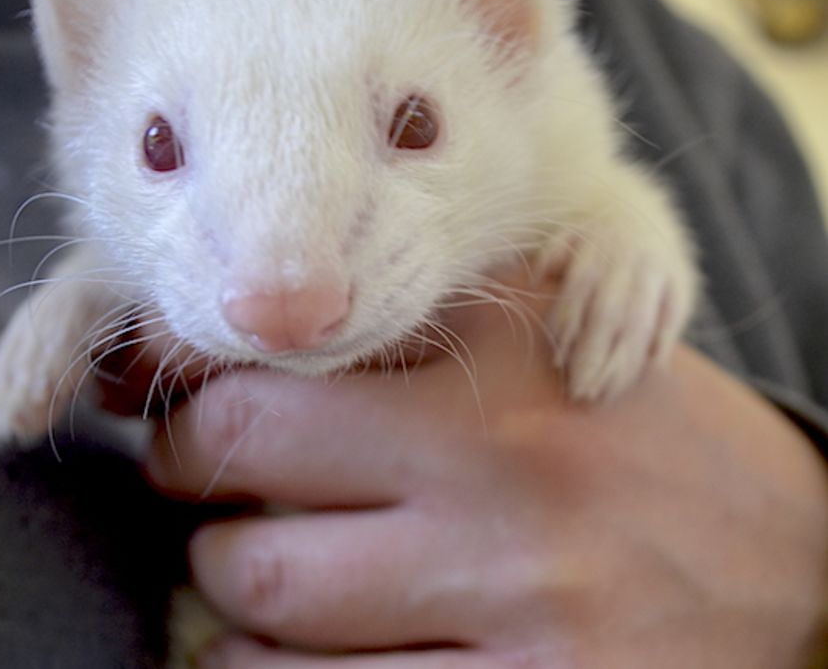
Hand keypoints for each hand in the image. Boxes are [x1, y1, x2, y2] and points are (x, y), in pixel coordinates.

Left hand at [137, 267, 827, 666]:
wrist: (795, 561)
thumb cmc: (643, 436)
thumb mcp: (561, 334)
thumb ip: (433, 318)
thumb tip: (273, 339)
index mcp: (505, 348)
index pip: (287, 347)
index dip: (204, 379)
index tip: (187, 399)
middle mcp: (500, 461)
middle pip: (246, 455)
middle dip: (186, 467)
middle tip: (189, 472)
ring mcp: (514, 597)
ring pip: (265, 592)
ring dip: (218, 585)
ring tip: (234, 570)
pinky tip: (273, 659)